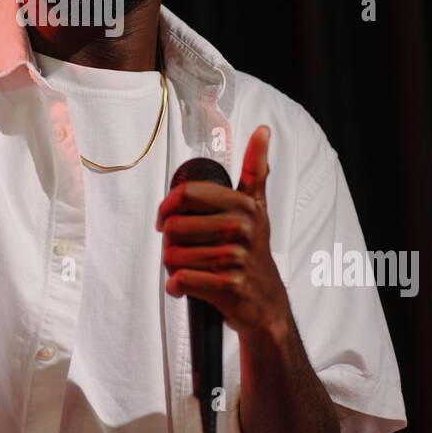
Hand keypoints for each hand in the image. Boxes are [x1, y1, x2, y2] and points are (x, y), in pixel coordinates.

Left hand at [155, 126, 289, 341]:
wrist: (266, 303)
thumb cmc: (253, 251)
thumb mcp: (256, 207)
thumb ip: (255, 169)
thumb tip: (262, 129)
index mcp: (243, 204)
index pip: (186, 194)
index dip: (167, 207)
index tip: (165, 219)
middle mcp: (242, 228)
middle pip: (175, 227)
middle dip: (170, 242)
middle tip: (182, 250)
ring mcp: (236, 257)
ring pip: (173, 255)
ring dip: (172, 266)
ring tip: (189, 268)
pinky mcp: (228, 286)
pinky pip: (181, 280)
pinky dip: (176, 287)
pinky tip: (186, 287)